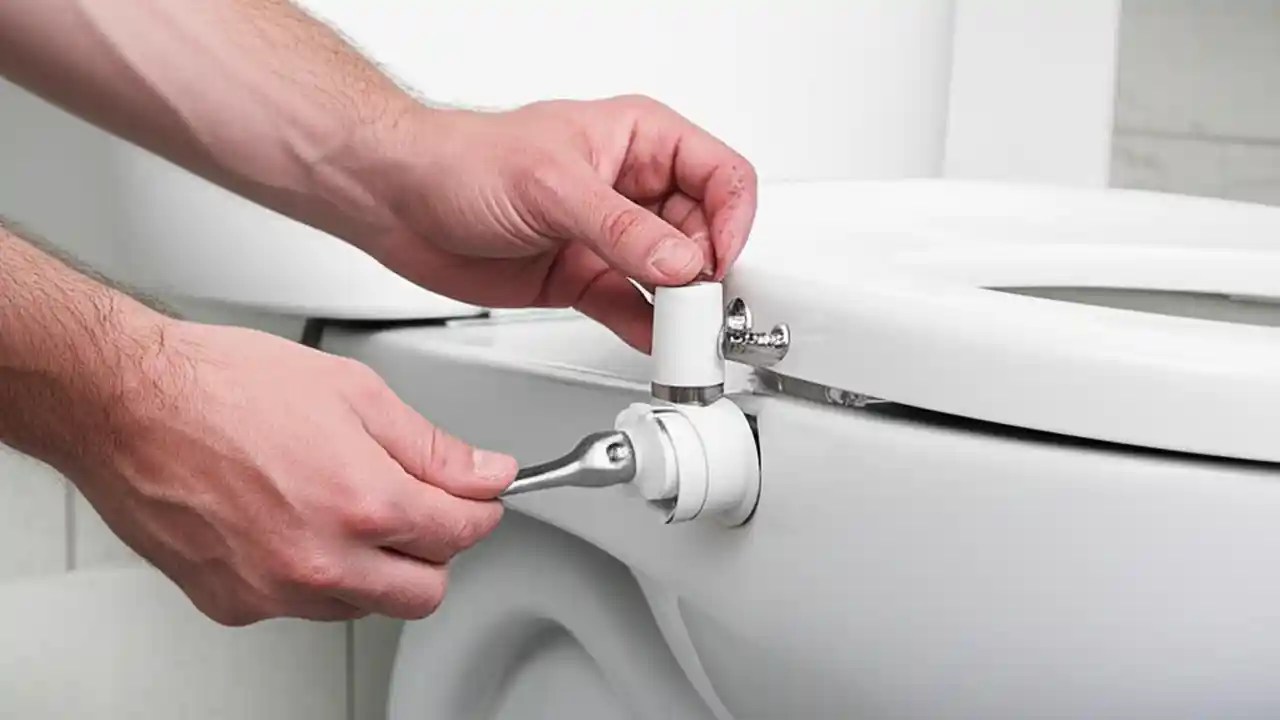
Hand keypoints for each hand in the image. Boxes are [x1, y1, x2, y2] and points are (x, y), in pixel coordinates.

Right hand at [76, 318, 515, 625]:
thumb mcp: (354, 393)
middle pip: (424, 592)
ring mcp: (274, 591)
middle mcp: (322, 563)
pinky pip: (301, 606)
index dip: (480, 510)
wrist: (127, 403)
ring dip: (375, 567)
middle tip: (422, 508)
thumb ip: (431, 447)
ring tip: (342, 503)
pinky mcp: (233, 605)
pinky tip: (293, 521)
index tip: (479, 498)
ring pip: (364, 604)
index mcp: (363, 504)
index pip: (460, 533)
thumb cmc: (223, 387)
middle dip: (435, 551)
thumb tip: (485, 474)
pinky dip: (314, 575)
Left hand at [358, 95, 757, 351]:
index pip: (721, 175)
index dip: (731, 220)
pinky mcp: (583, 276)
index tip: (716, 263)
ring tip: (682, 333)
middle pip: (705, 232)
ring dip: (682, 306)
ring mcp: (609, 235)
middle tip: (699, 308)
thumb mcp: (552, 185)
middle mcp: (630, 187)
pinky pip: (633, 306)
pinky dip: (648, 328)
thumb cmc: (462, 160)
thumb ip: (623, 229)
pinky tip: (656, 342)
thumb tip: (681, 262)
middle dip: (709, 272)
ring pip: (673, 275)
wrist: (398, 200)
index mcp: (637, 140)